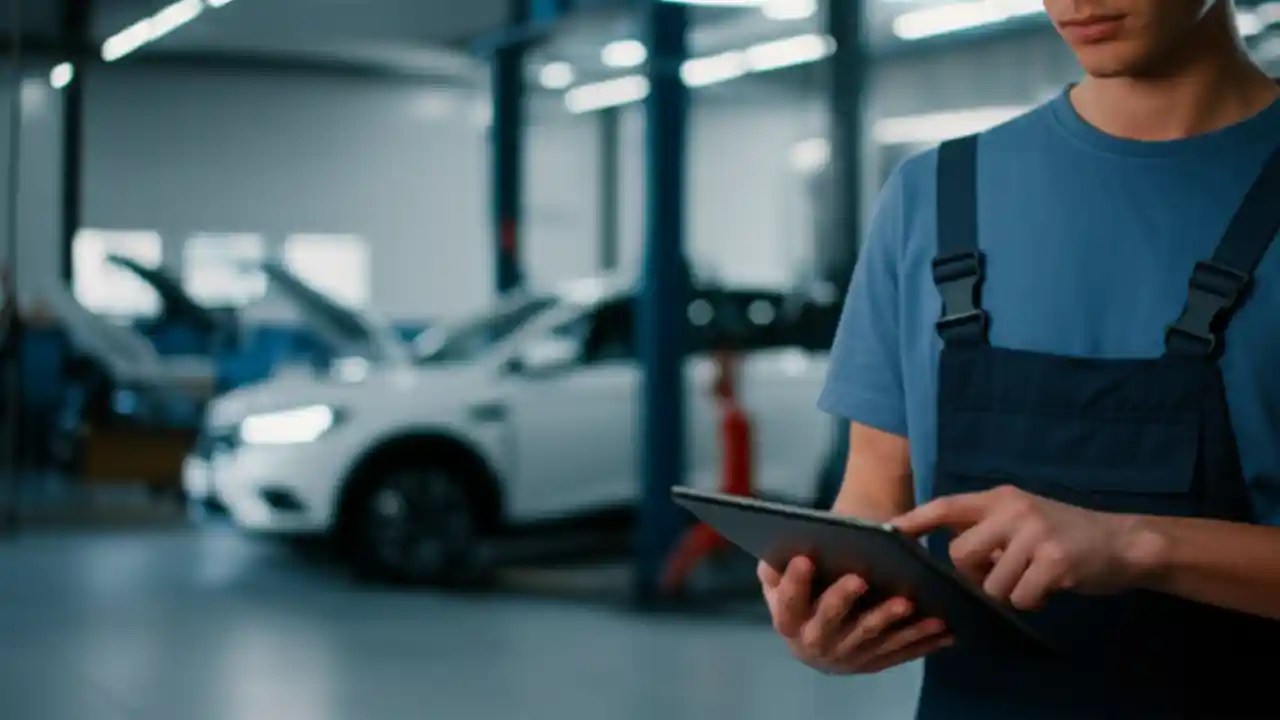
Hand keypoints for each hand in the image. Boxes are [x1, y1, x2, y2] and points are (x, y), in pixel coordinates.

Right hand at [759, 557, 952, 674]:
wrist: (816, 638)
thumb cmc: (804, 595)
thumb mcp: (783, 580)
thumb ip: (780, 565)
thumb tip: (788, 545)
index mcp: (790, 621)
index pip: (788, 602)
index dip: (794, 583)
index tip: (804, 559)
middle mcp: (815, 644)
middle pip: (828, 622)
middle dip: (842, 600)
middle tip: (859, 578)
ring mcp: (848, 657)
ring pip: (871, 639)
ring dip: (890, 622)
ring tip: (908, 603)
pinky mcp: (875, 663)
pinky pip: (900, 652)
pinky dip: (922, 640)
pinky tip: (942, 626)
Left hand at [893, 485, 1150, 610]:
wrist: (1124, 542)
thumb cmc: (1065, 534)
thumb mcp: (1023, 518)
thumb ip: (989, 529)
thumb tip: (950, 558)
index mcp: (1000, 498)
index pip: (947, 505)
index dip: (916, 519)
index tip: (889, 531)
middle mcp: (1013, 510)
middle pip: (960, 555)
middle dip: (975, 575)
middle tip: (1001, 574)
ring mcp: (1034, 534)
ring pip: (991, 583)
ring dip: (1009, 591)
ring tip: (1033, 579)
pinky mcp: (1054, 561)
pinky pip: (1019, 597)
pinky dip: (1031, 601)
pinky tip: (1049, 589)